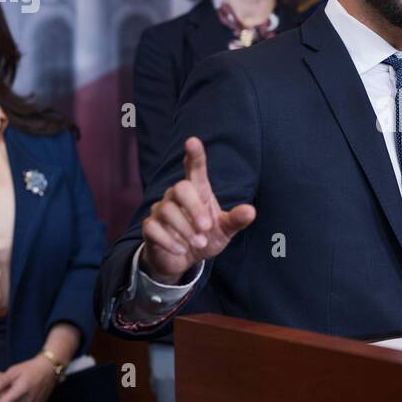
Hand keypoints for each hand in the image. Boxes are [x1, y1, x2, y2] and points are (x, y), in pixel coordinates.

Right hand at [139, 137, 256, 283]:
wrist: (183, 259)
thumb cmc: (205, 237)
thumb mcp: (224, 230)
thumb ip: (236, 220)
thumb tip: (251, 211)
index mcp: (197, 191)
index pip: (194, 168)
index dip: (194, 155)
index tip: (192, 141)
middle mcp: (176, 196)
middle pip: (180, 188)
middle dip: (194, 208)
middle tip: (206, 227)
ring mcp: (161, 210)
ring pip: (167, 210)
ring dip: (185, 229)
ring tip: (199, 243)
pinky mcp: (150, 226)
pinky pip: (153, 228)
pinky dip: (169, 241)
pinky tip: (181, 250)